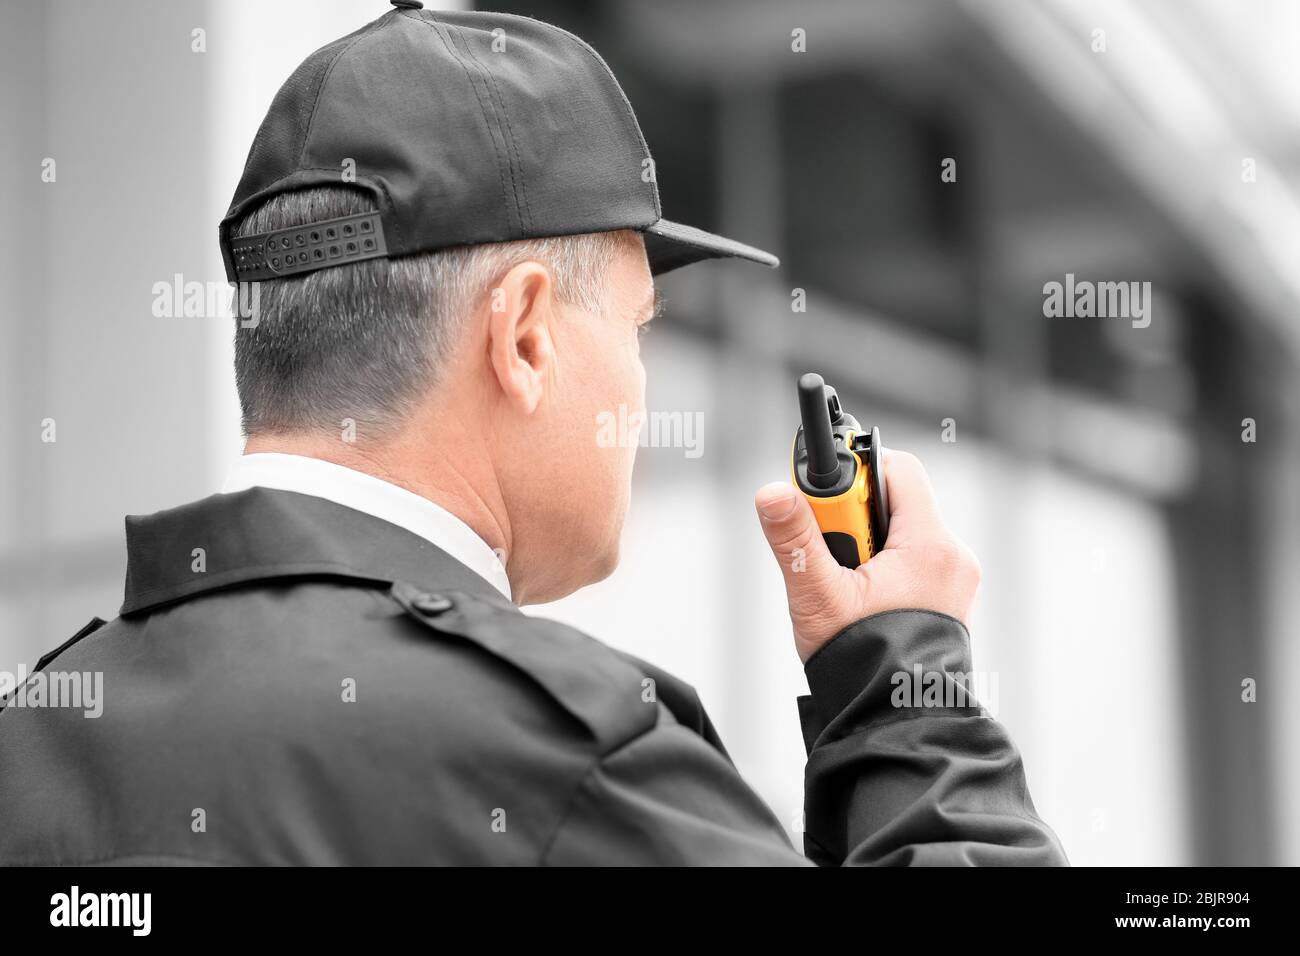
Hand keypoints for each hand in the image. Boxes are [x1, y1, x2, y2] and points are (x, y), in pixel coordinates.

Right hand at [754, 449, 980, 662]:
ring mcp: (956, 580)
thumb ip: (794, 538)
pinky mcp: (949, 599)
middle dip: (855, 517)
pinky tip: (863, 599)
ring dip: (868, 544)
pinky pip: (914, 561)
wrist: (893, 719)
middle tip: (832, 551)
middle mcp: (953, 556)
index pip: (898, 469)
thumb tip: (773, 493)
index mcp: (931, 546)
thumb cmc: (863, 662)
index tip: (825, 498)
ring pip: (903, 533)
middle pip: (897, 501)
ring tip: (845, 584)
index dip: (857, 471)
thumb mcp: (818, 595)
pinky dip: (885, 567)